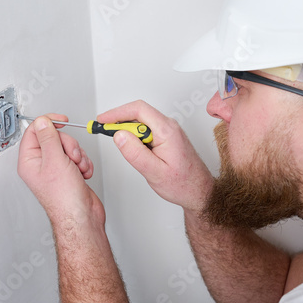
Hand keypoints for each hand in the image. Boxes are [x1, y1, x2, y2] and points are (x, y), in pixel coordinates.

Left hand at [17, 114, 104, 232]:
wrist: (81, 217)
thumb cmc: (64, 198)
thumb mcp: (54, 161)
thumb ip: (48, 137)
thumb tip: (42, 121)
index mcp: (29, 161)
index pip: (34, 131)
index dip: (48, 123)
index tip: (61, 121)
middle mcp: (40, 164)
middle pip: (55, 137)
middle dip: (68, 145)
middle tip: (70, 157)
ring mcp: (55, 169)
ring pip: (68, 147)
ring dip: (78, 155)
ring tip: (77, 169)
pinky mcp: (69, 172)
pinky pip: (78, 157)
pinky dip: (84, 164)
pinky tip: (83, 174)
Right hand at [96, 101, 212, 212]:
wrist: (199, 192)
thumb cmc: (182, 184)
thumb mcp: (154, 172)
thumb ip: (135, 153)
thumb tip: (119, 136)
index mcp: (167, 131)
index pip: (139, 110)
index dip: (117, 112)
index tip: (103, 120)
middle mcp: (169, 126)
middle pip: (139, 113)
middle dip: (119, 121)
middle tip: (105, 132)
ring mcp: (169, 130)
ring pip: (142, 121)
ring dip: (127, 129)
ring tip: (120, 145)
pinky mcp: (167, 136)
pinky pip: (147, 129)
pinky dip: (135, 135)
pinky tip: (132, 148)